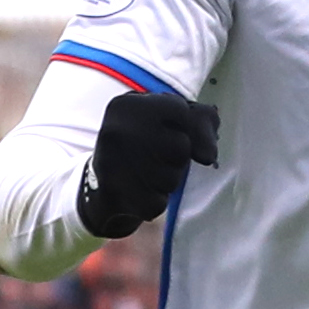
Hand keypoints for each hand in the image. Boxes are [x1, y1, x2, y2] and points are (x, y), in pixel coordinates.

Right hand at [78, 86, 218, 236]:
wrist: (100, 186)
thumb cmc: (143, 146)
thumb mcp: (167, 120)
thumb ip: (200, 122)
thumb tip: (208, 156)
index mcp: (127, 105)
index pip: (181, 111)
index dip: (185, 127)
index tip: (167, 132)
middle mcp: (116, 130)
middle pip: (181, 147)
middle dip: (177, 158)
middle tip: (155, 158)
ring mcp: (112, 164)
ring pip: (172, 178)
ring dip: (167, 181)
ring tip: (147, 175)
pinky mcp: (115, 195)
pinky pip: (159, 203)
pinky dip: (155, 202)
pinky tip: (140, 192)